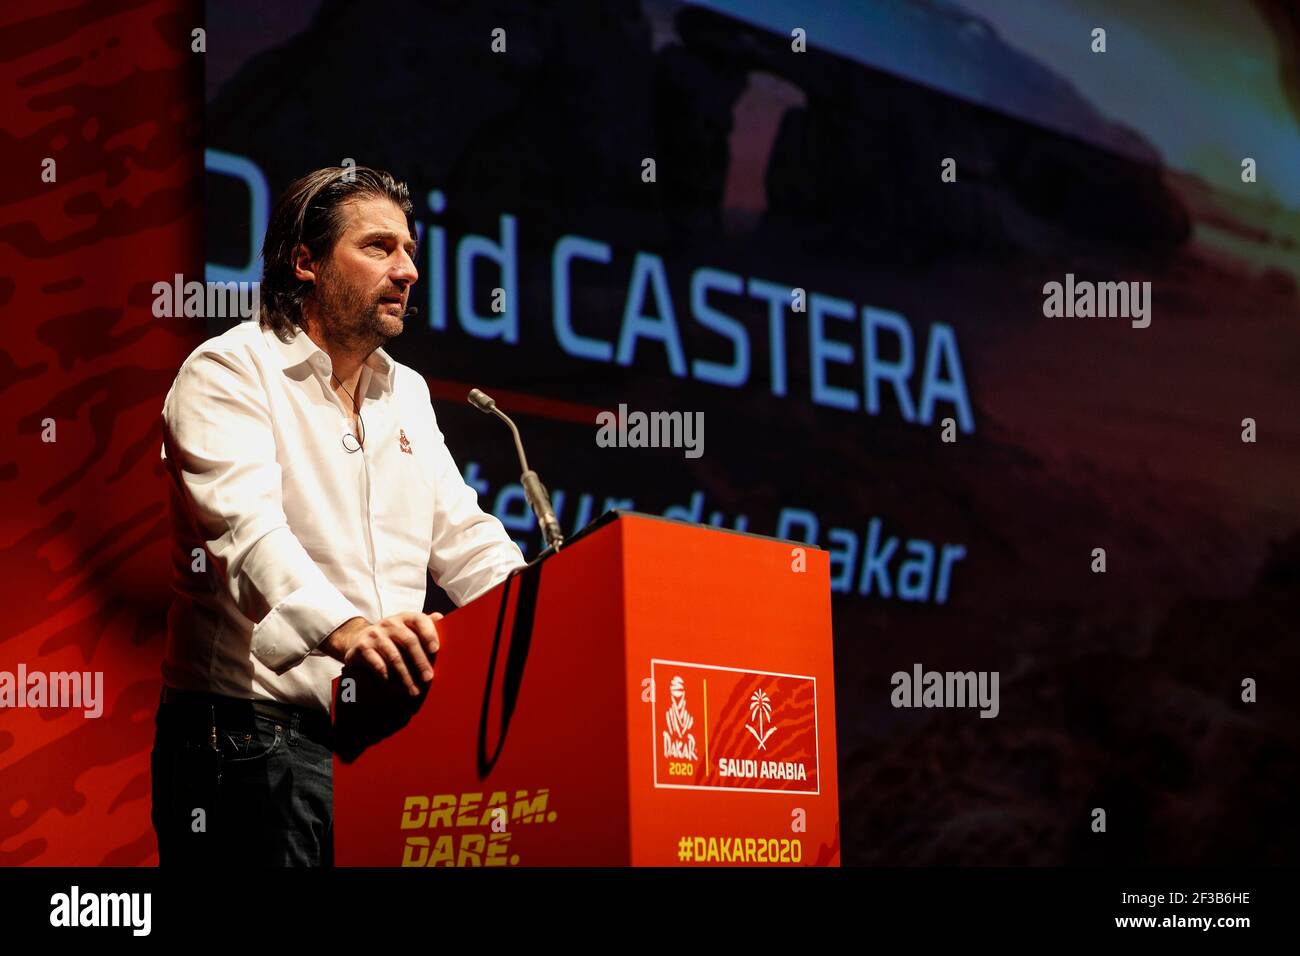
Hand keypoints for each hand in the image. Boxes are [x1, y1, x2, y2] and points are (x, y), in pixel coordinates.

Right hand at [321, 612, 443, 695]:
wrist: (357, 639)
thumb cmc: (392, 638)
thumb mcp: (407, 629)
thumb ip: (424, 625)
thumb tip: (440, 617)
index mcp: (404, 618)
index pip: (419, 620)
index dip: (428, 633)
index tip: (435, 649)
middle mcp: (389, 623)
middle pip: (409, 641)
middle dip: (420, 662)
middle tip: (428, 678)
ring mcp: (374, 634)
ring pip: (394, 657)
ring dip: (406, 676)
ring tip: (413, 690)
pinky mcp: (362, 648)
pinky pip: (378, 665)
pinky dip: (388, 679)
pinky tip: (395, 690)